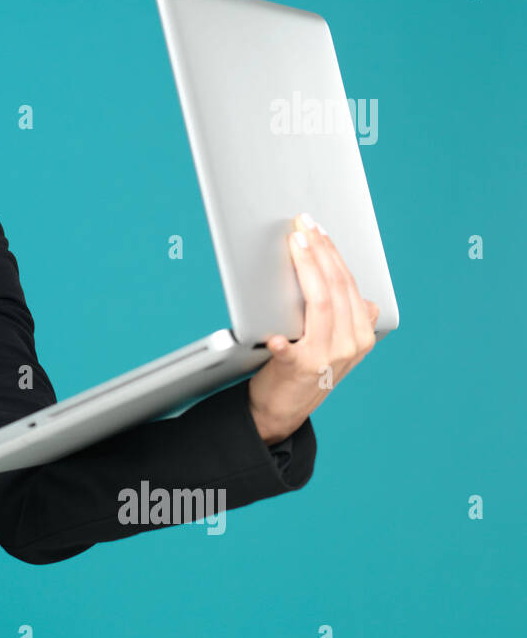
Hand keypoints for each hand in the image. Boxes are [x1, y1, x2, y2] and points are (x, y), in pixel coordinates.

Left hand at [247, 212, 381, 443]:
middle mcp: (350, 344)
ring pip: (321, 303)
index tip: (316, 228)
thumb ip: (350, 320)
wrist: (284, 411)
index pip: (347, 283)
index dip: (331, 252)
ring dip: (307, 268)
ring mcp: (327, 358)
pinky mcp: (300, 371)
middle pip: (336, 287)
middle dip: (319, 251)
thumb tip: (362, 297)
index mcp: (361, 334)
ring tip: (295, 245)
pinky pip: (291, 351)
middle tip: (302, 226)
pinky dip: (282, 342)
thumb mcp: (338, 345)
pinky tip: (273, 335)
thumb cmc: (305, 369)